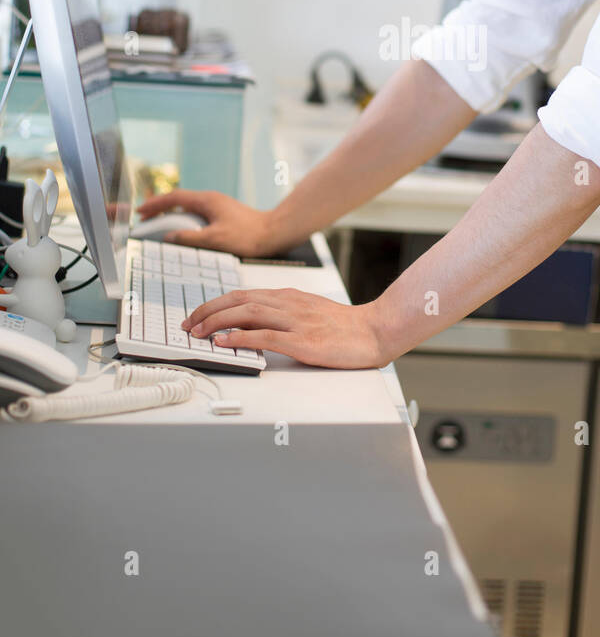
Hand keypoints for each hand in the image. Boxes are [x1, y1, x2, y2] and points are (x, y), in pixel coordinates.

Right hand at [134, 189, 288, 255]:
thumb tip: (169, 237)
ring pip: (188, 207)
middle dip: (159, 208)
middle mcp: (211, 199)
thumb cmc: (248, 235)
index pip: (174, 198)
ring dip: (171, 214)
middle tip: (144, 218)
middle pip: (179, 200)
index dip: (155, 204)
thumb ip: (189, 238)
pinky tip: (181, 230)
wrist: (273, 233)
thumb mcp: (214, 239)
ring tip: (157, 225)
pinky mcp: (222, 213)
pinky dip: (184, 220)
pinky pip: (197, 213)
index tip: (140, 211)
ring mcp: (217, 205)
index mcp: (207, 200)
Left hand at [181, 288, 387, 369]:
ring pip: (247, 314)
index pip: (241, 294)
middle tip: (188, 325)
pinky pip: (266, 337)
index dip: (214, 304)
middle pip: (238, 300)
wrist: (374, 331)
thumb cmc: (342, 326)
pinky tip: (225, 342)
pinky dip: (240, 338)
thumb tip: (250, 324)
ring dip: (217, 323)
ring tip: (199, 333)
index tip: (196, 315)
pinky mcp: (303, 341)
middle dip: (208, 312)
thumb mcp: (307, 311)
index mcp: (287, 296)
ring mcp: (295, 321)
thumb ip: (281, 313)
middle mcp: (288, 304)